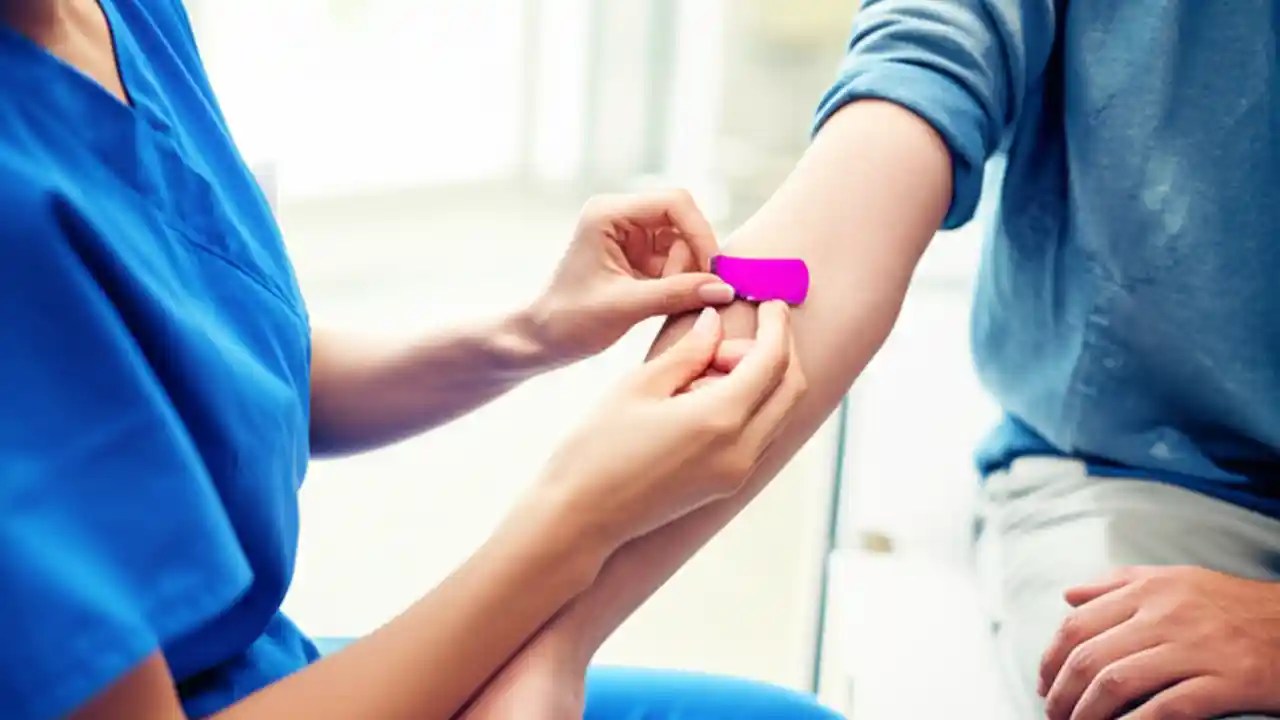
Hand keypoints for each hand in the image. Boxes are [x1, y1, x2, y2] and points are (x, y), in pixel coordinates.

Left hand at [526, 190, 736, 365]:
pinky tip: (671, 303)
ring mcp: (630, 237)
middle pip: (682, 222)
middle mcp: (620, 217)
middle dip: (693, 259)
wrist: (542, 340)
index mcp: (608, 213)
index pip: (674, 202)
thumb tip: (724, 289)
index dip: (700, 232)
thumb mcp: (626, 307)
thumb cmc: (570, 320)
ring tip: (671, 302)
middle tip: (692, 293)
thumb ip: (677, 294)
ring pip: (683, 244)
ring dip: (687, 274)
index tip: (713, 270)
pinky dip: (681, 282)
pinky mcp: (637, 258)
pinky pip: (675, 262)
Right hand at [542, 301, 804, 547]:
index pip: (772, 360)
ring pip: (779, 412)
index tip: (770, 300)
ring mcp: (737, 472)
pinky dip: (750, 405)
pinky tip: (708, 393)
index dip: (777, 325)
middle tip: (739, 330)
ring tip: (709, 365)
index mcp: (720, 419)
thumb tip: (715, 322)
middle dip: (776, 350)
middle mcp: (741, 450)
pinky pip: (760, 435)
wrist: (578, 518)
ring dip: (761, 379)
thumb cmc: (597, 449)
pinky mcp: (726, 485)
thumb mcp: (639, 387)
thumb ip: (687, 352)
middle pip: (790, 388)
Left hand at [1039, 566, 1279, 719]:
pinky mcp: (1227, 682)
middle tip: (1053, 715)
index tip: (1043, 684)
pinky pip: (1166, 708)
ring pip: (1117, 683)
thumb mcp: (1175, 580)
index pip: (1077, 625)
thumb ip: (1118, 584)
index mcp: (1148, 590)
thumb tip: (1069, 595)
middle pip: (1090, 658)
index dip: (1050, 660)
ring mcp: (1196, 648)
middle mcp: (1165, 615)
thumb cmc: (1233, 605)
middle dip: (1061, 694)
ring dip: (1086, 714)